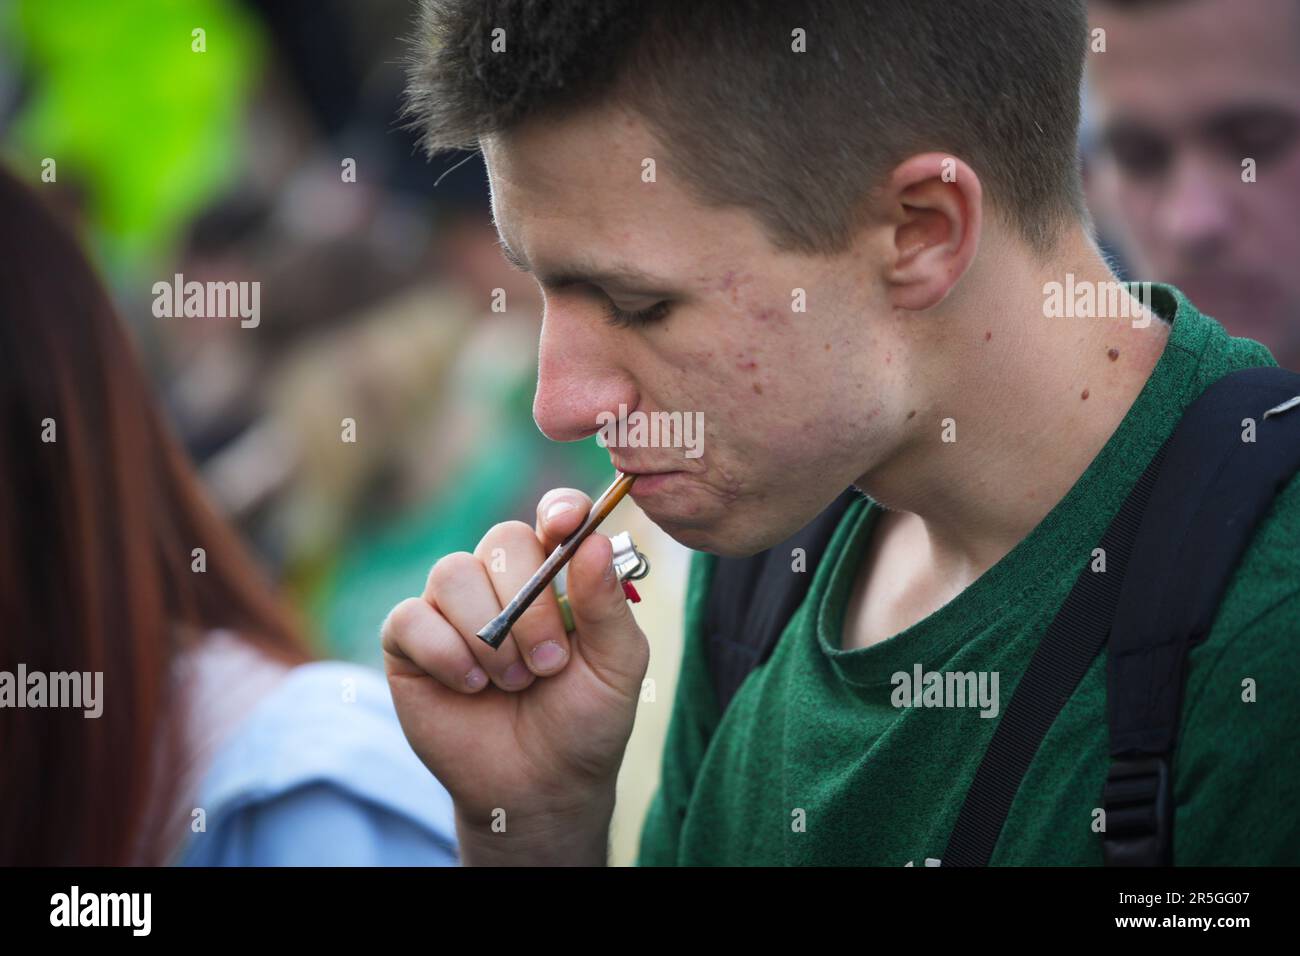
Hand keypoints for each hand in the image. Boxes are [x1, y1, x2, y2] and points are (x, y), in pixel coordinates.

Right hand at [381, 487, 649, 863]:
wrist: (540, 786)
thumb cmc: (585, 721)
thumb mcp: (617, 665)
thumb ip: (607, 603)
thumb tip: (592, 540)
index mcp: (556, 574)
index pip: (555, 516)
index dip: (559, 510)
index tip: (565, 524)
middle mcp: (501, 579)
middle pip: (502, 541)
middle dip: (530, 605)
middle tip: (549, 664)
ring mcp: (451, 607)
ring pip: (453, 574)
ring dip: (489, 635)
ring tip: (514, 683)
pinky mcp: (408, 641)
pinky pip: (412, 617)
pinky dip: (445, 653)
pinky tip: (471, 686)